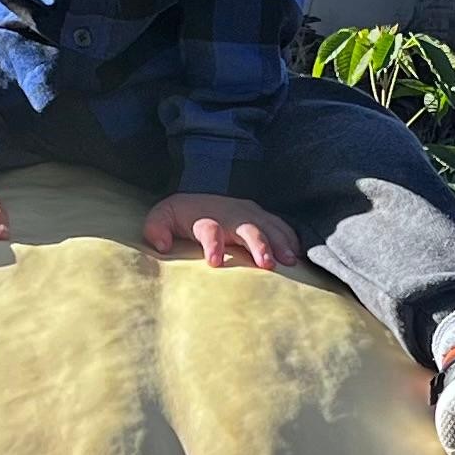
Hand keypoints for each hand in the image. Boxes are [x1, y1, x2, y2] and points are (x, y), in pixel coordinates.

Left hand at [143, 193, 297, 269]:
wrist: (202, 190)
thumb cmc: (182, 213)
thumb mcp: (162, 216)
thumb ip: (156, 228)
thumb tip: (162, 245)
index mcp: (207, 218)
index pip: (209, 230)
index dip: (212, 244)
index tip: (215, 262)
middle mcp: (232, 215)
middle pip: (248, 229)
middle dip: (258, 245)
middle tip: (266, 264)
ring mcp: (250, 215)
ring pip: (269, 228)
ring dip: (280, 244)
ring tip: (289, 261)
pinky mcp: (263, 217)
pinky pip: (281, 226)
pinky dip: (291, 238)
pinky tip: (298, 254)